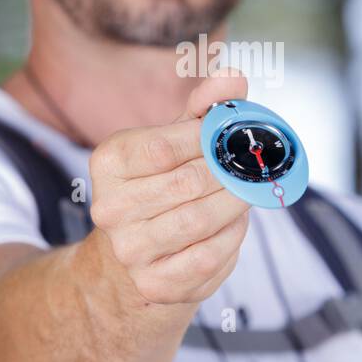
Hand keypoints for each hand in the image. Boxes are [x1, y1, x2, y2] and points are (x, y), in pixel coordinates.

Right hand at [87, 72, 250, 305]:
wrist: (132, 259)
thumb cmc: (160, 185)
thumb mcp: (174, 141)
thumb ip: (204, 108)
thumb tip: (235, 76)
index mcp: (108, 163)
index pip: (165, 146)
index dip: (209, 138)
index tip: (233, 136)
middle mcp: (109, 208)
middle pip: (189, 182)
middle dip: (230, 172)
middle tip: (253, 166)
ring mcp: (130, 250)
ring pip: (201, 220)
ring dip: (235, 204)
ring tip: (247, 193)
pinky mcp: (155, 284)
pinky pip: (209, 256)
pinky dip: (232, 237)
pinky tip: (234, 224)